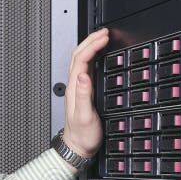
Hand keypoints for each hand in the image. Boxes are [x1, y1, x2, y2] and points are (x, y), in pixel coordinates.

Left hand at [62, 28, 109, 159]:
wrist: (78, 147)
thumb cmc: (82, 135)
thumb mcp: (85, 117)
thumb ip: (83, 96)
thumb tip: (84, 75)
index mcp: (75, 88)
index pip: (81, 59)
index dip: (92, 45)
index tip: (104, 37)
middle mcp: (75, 85)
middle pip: (79, 55)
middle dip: (91, 40)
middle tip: (105, 31)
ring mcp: (79, 88)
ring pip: (82, 60)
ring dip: (91, 46)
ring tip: (103, 38)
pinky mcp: (84, 92)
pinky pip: (87, 68)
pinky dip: (94, 57)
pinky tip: (100, 56)